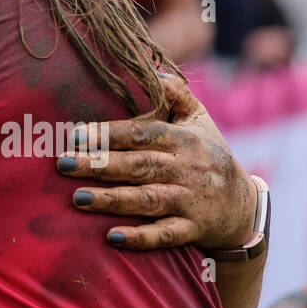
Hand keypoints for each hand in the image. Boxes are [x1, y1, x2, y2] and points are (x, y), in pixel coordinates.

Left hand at [56, 73, 256, 249]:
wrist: (244, 206)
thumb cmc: (209, 154)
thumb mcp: (200, 120)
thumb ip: (176, 94)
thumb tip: (152, 69)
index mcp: (183, 140)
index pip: (142, 134)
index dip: (109, 134)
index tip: (75, 135)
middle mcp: (186, 169)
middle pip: (139, 165)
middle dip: (100, 165)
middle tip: (63, 164)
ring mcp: (190, 200)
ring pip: (148, 199)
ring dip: (112, 200)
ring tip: (78, 198)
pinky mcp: (193, 229)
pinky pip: (166, 235)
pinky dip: (142, 238)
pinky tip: (113, 237)